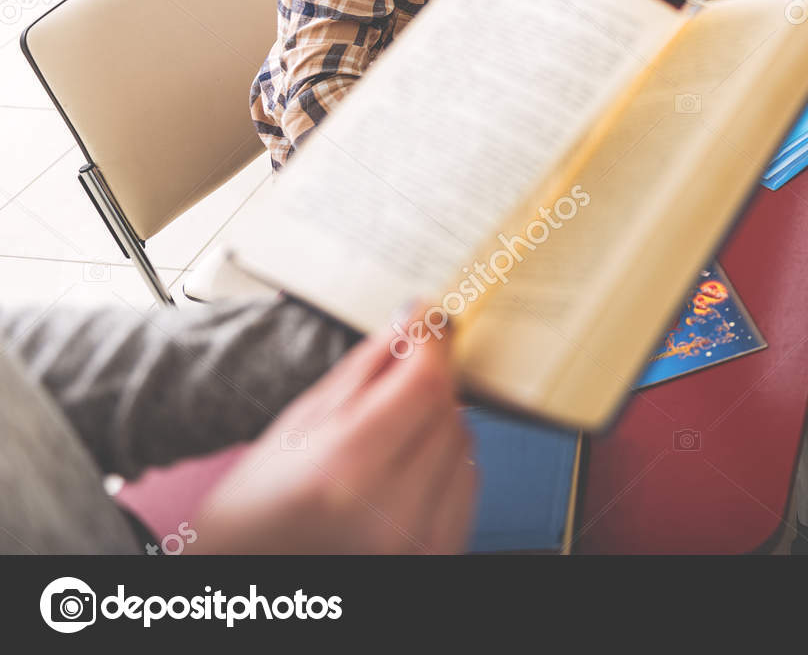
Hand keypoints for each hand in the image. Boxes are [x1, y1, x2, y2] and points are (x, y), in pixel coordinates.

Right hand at [189, 313, 476, 553]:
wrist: (251, 579)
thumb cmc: (251, 515)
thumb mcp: (295, 428)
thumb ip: (363, 372)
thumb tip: (411, 322)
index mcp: (346, 472)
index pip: (424, 384)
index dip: (431, 342)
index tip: (428, 318)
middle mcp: (393, 512)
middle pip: (448, 411)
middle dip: (429, 381)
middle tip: (399, 372)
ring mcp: (421, 541)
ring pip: (463, 444)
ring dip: (437, 421)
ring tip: (387, 433)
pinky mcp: (439, 552)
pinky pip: (466, 483)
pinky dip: (445, 461)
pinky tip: (404, 465)